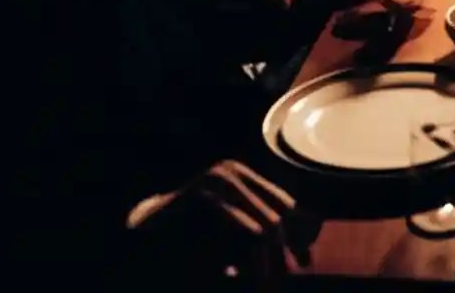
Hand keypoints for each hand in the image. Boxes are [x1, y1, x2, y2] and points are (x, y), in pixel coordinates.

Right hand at [126, 160, 313, 283]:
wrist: (138, 241)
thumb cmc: (186, 239)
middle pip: (279, 213)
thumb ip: (262, 228)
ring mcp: (216, 181)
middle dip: (289, 246)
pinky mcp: (204, 197)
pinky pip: (245, 232)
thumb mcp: (231, 233)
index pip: (284, 202)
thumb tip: (315, 227)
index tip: (307, 258)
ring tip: (272, 284)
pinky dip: (253, 260)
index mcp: (240, 176)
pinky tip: (253, 279)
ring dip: (271, 260)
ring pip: (266, 226)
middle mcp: (232, 172)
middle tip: (301, 269)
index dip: (300, 229)